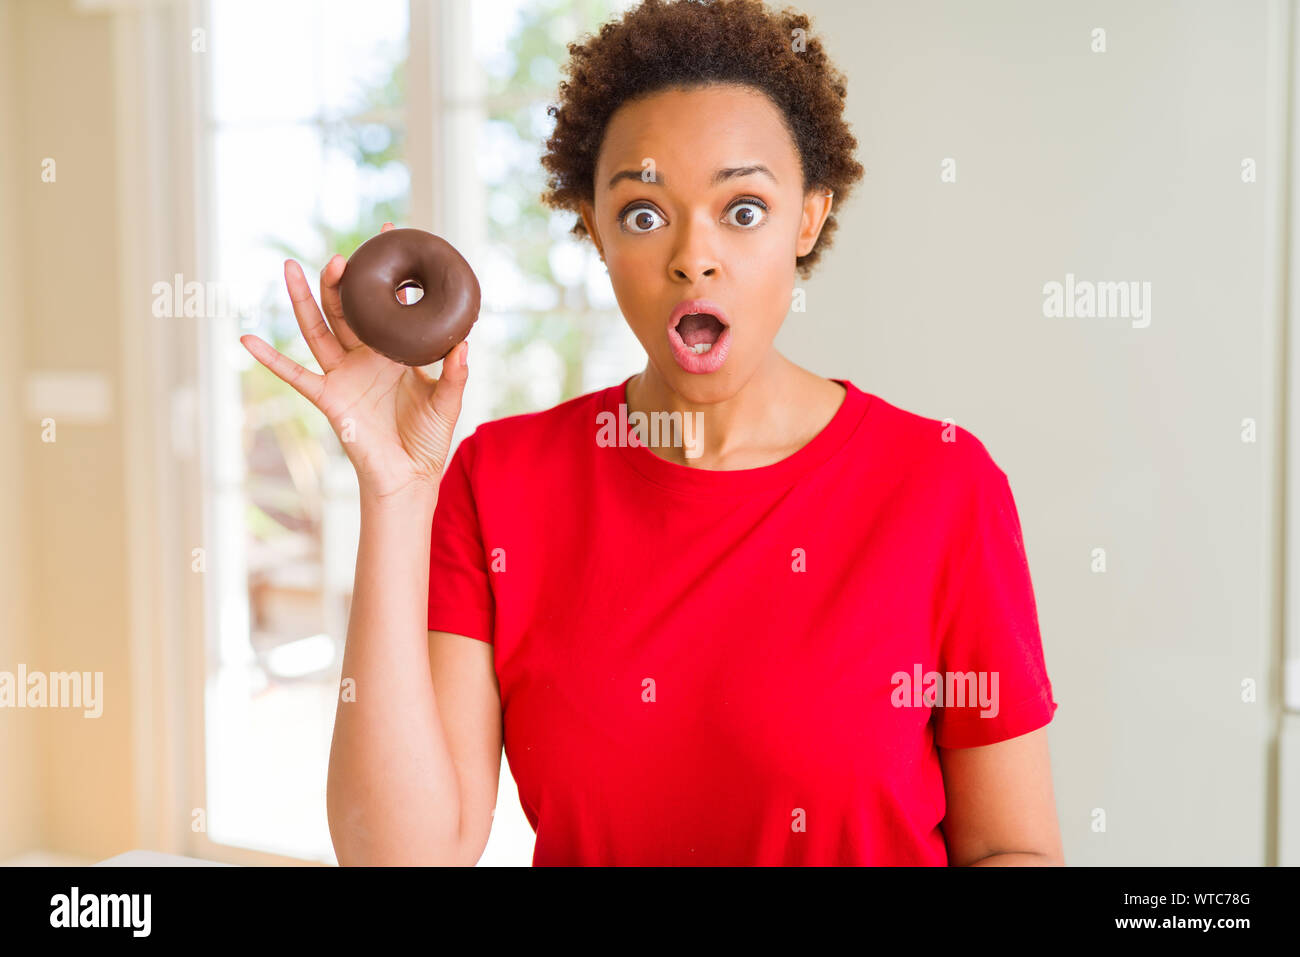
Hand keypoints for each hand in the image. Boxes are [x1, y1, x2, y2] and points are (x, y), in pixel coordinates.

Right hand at [240, 222, 469, 503]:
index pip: (390, 305)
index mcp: (395, 351)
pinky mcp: (328, 397)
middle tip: (342, 256)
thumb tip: (463, 343)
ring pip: (318, 329)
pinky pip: (294, 375)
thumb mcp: (447, 402)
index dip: (389, 274)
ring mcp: (344, 374)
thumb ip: (454, 374)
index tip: (390, 235)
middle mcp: (366, 356)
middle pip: (347, 310)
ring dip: (305, 300)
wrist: (408, 477)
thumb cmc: (428, 439)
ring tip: (293, 268)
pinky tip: (247, 338)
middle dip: (342, 282)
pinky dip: (270, 359)